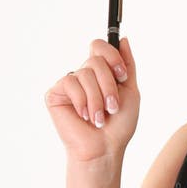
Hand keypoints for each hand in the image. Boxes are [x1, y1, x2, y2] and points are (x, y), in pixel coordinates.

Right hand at [44, 36, 139, 161]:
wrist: (105, 148)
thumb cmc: (119, 125)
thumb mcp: (131, 92)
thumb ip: (128, 65)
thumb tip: (124, 39)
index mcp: (101, 73)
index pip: (100, 46)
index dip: (112, 56)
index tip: (122, 75)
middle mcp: (84, 75)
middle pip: (95, 60)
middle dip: (109, 85)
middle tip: (113, 107)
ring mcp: (69, 83)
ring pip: (84, 73)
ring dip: (97, 98)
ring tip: (99, 117)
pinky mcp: (56, 93)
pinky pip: (70, 83)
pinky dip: (82, 101)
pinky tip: (84, 116)